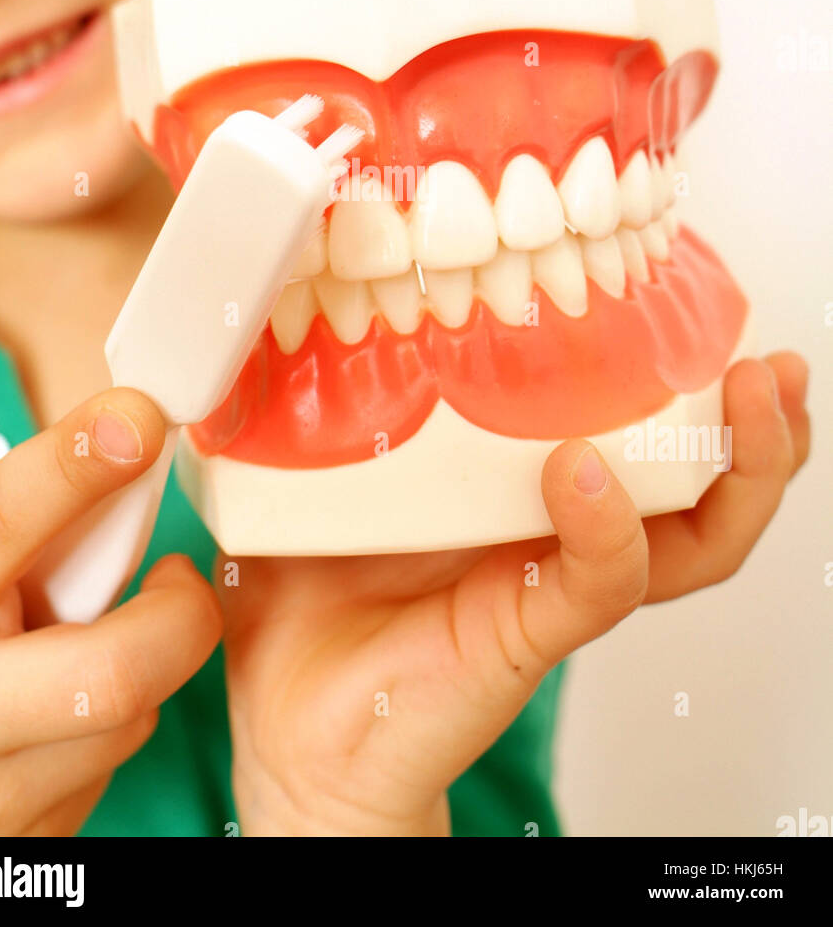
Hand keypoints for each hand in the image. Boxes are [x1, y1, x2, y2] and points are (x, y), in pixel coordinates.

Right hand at [0, 389, 222, 835]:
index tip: (139, 418)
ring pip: (126, 721)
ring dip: (136, 668)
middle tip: (175, 580)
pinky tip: (56, 708)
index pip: (1, 523)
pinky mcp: (25, 844)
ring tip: (80, 643)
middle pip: (111, 674)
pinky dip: (104, 723)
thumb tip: (131, 437)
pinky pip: (106, 768)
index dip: (75, 465)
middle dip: (177, 618)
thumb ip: (25, 510)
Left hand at [217, 351, 809, 836]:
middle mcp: (551, 528)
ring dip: (736, 466)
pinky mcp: (529, 630)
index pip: (622, 426)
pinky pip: (599, 581)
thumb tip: (265, 299)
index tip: (694, 308)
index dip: (674, 375)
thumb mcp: (298, 479)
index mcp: (509, 484)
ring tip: (751, 399)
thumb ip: (294, 401)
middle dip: (749, 422)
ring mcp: (551, 578)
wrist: (290, 730)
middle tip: (765, 367)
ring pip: (688, 534)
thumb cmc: (304, 611)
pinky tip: (589, 476)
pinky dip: (608, 528)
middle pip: (691, 479)